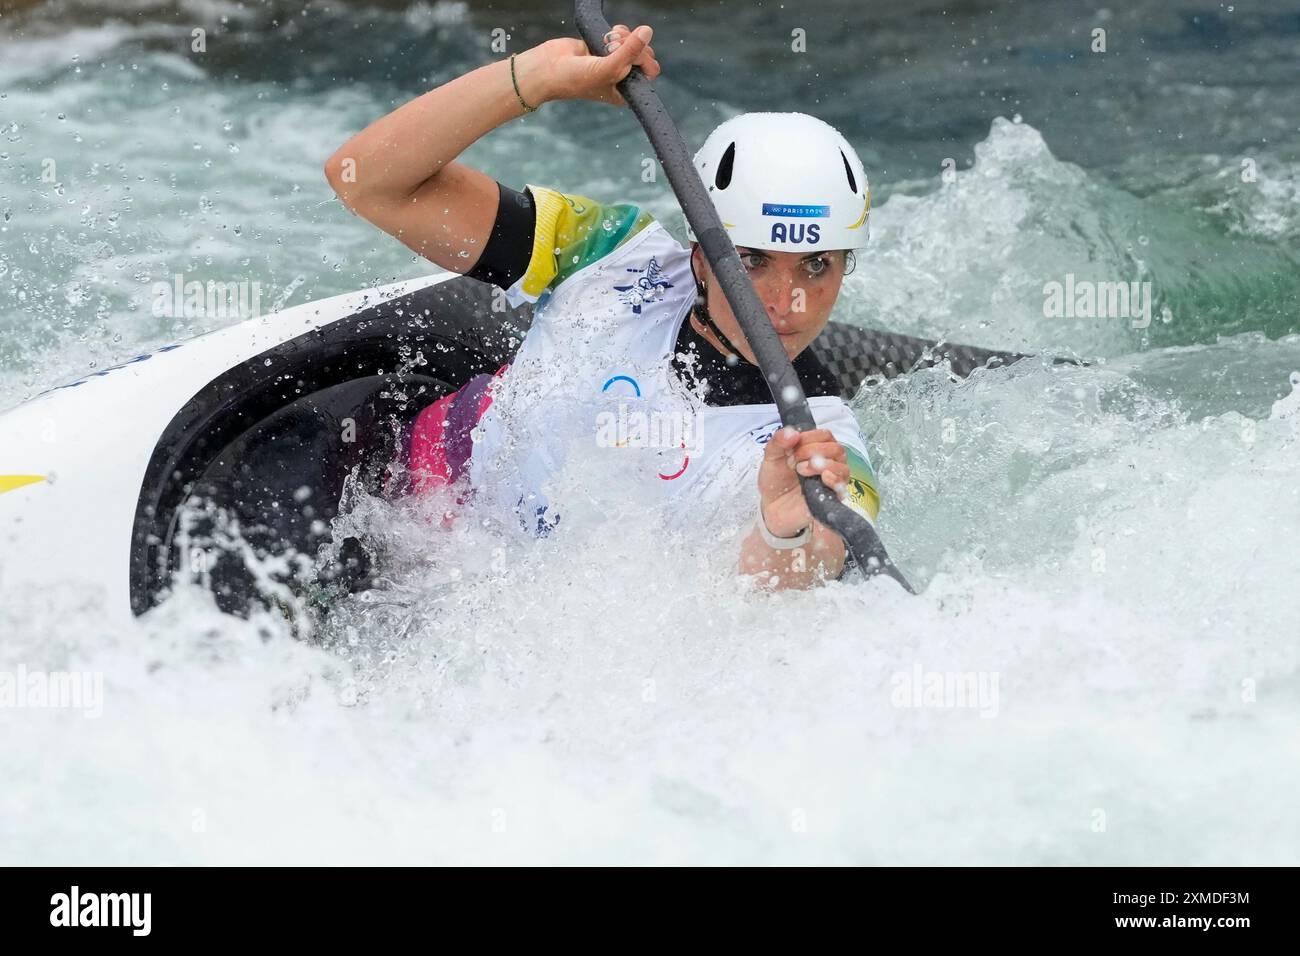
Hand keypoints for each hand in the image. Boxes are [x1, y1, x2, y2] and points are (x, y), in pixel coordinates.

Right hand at [520, 24, 659, 106]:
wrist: (547, 69)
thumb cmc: (575, 79)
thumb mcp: (608, 68)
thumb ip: (630, 51)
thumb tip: (647, 31)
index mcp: (625, 91)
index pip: (649, 72)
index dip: (644, 59)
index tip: (632, 56)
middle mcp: (621, 77)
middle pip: (643, 54)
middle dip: (632, 45)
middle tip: (613, 47)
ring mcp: (612, 61)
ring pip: (633, 42)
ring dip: (623, 37)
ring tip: (607, 40)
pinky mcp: (603, 48)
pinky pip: (620, 35)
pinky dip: (617, 32)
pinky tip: (606, 35)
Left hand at [756, 427, 848, 538]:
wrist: (771, 507)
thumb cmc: (775, 482)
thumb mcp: (771, 457)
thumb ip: (778, 441)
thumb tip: (793, 432)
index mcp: (817, 449)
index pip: (825, 435)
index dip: (808, 438)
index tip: (790, 450)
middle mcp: (829, 463)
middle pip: (836, 449)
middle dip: (813, 451)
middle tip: (794, 462)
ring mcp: (832, 481)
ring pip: (843, 467)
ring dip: (823, 464)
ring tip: (802, 471)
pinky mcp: (832, 498)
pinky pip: (842, 487)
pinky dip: (835, 480)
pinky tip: (823, 478)